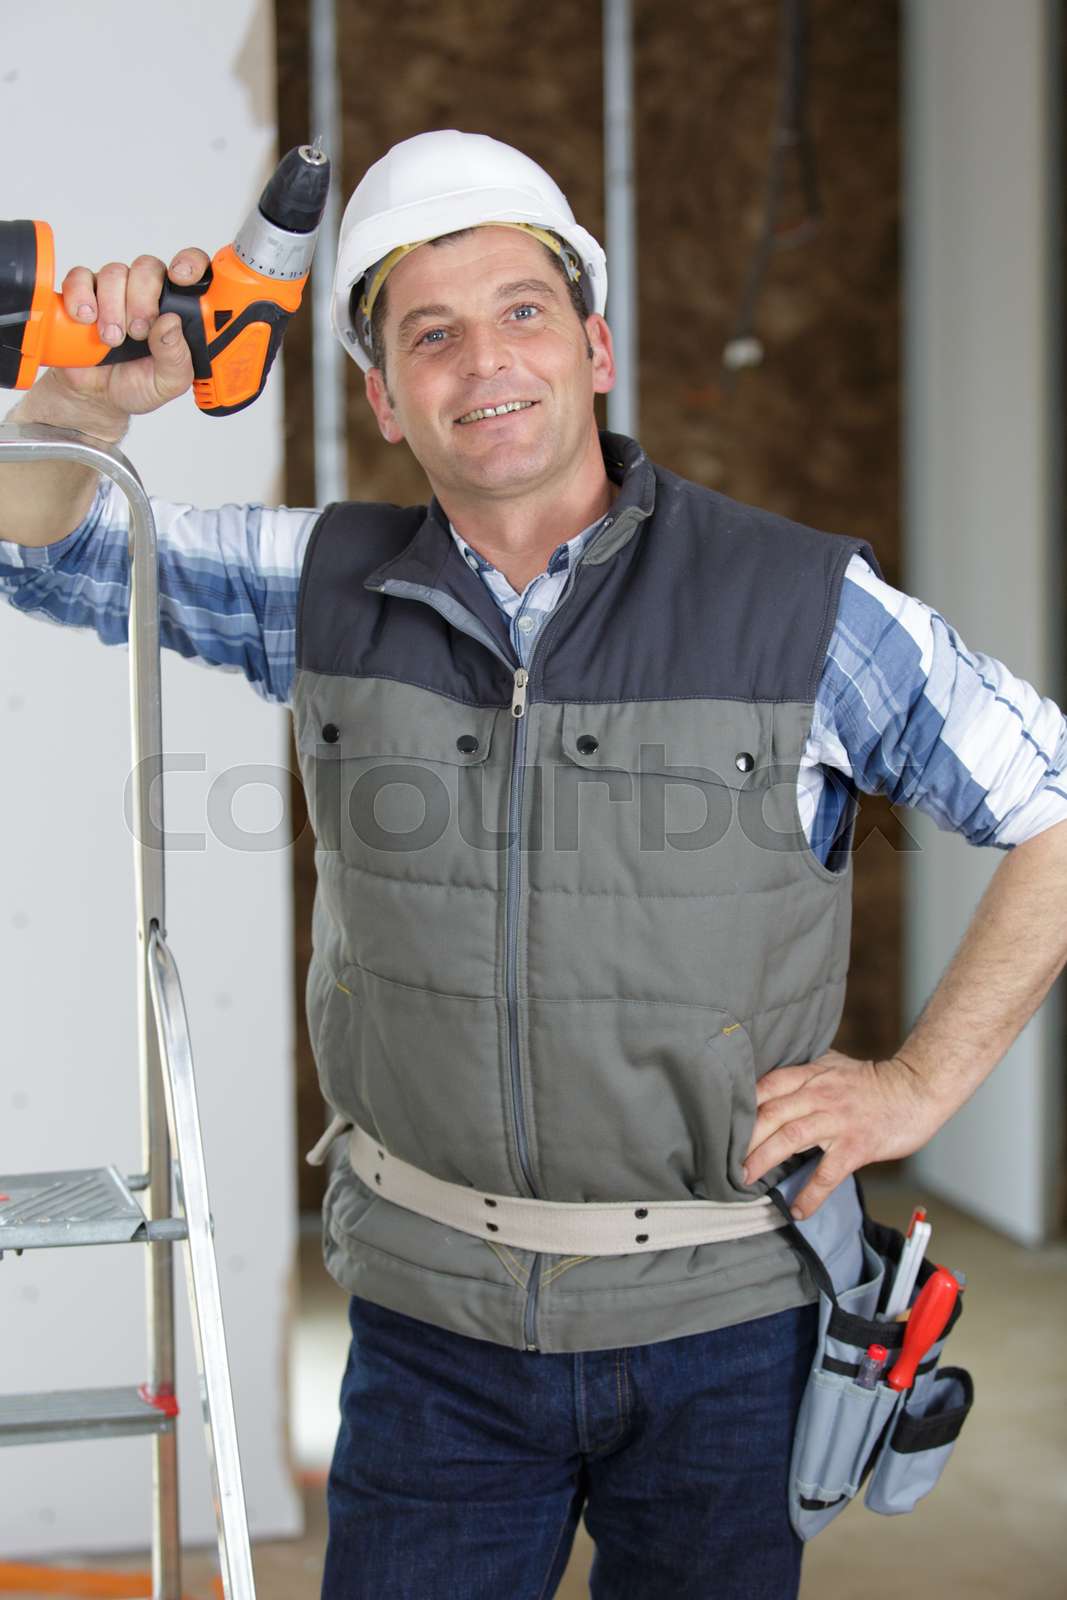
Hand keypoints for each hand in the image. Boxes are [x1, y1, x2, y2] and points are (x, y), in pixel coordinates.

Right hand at [50, 247, 211, 423]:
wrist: (96, 397)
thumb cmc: (138, 384)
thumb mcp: (168, 381)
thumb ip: (176, 356)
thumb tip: (170, 324)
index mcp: (175, 308)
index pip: (190, 270)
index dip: (189, 263)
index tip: (180, 277)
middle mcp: (145, 293)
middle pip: (147, 267)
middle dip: (143, 298)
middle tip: (138, 332)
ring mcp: (113, 291)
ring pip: (114, 273)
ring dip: (112, 306)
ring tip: (111, 338)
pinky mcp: (82, 293)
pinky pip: (80, 278)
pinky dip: (81, 296)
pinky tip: (86, 319)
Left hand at [741, 1050, 945, 1219]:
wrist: (916, 1089)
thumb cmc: (874, 1081)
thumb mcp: (833, 1065)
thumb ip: (805, 1074)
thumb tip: (774, 1084)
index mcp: (811, 1075)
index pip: (766, 1087)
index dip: (742, 1106)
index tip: (724, 1127)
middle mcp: (819, 1095)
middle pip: (770, 1114)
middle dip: (744, 1139)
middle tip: (725, 1161)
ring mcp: (837, 1120)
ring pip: (790, 1138)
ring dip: (763, 1160)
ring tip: (745, 1180)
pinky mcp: (856, 1145)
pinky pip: (827, 1173)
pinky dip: (810, 1193)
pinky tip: (798, 1209)